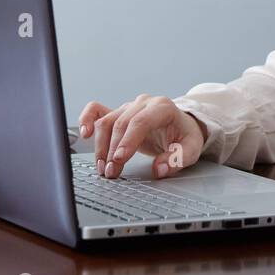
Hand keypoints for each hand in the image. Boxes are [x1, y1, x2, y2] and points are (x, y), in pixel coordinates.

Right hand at [77, 95, 205, 179]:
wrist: (181, 126)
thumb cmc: (185, 136)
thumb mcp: (190, 149)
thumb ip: (177, 159)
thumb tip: (159, 169)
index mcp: (162, 107)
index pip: (141, 121)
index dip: (128, 141)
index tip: (120, 159)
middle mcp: (143, 103)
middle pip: (121, 123)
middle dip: (113, 150)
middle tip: (111, 172)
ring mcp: (128, 106)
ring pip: (107, 121)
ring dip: (101, 146)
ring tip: (103, 167)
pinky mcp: (118, 112)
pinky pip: (97, 110)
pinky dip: (87, 119)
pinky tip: (84, 133)